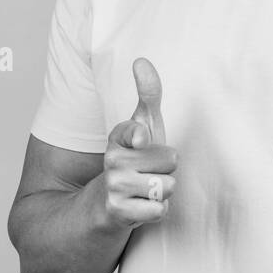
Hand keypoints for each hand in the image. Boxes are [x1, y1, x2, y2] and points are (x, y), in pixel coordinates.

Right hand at [100, 58, 177, 228]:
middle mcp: (112, 160)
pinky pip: (160, 210)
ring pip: (168, 186)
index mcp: (118, 138)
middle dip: (166, 171)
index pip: (139, 129)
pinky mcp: (117, 212)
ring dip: (163, 193)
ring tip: (145, 192)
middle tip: (148, 175)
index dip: (144, 137)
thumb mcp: (142, 127)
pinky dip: (156, 212)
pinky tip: (140, 208)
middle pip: (170, 160)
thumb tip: (141, 60)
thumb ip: (148, 95)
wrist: (102, 209)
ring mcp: (113, 186)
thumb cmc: (133, 163)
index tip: (140, 141)